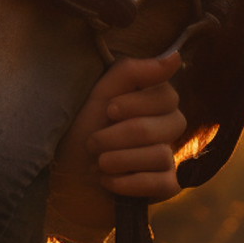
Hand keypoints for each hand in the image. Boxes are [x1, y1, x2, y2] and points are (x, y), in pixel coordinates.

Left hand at [45, 52, 185, 242]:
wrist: (66, 171)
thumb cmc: (82, 127)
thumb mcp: (100, 93)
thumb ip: (135, 72)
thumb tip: (177, 56)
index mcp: (155, 100)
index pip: (167, 97)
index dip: (135, 105)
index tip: (108, 110)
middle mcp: (168, 127)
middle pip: (166, 126)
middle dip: (120, 135)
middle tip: (93, 141)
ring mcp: (169, 156)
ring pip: (161, 155)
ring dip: (118, 159)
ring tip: (97, 161)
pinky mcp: (166, 185)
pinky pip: (163, 184)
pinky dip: (128, 183)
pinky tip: (107, 180)